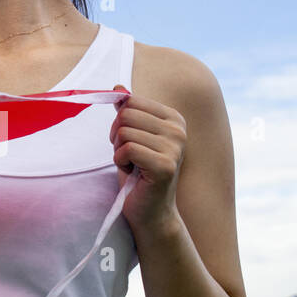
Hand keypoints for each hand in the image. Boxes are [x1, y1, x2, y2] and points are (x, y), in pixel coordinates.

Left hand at [109, 83, 186, 233]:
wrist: (150, 210)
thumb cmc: (138, 171)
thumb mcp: (131, 135)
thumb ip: (127, 111)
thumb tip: (117, 87)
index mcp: (173, 118)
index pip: (130, 101)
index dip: (120, 121)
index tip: (131, 140)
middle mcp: (178, 130)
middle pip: (125, 114)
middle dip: (117, 136)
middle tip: (129, 155)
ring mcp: (175, 148)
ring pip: (124, 132)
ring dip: (119, 151)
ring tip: (134, 165)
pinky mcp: (166, 165)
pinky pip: (127, 149)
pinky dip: (121, 162)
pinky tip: (134, 173)